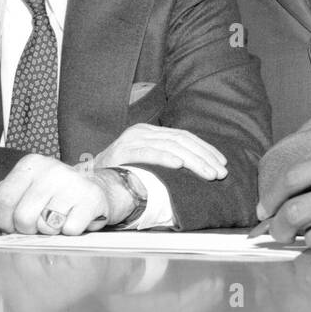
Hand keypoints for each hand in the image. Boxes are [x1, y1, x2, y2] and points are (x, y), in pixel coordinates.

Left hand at [0, 155, 130, 234]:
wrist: (96, 190)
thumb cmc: (49, 194)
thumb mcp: (16, 191)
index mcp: (30, 164)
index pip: (2, 201)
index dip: (4, 221)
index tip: (14, 222)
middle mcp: (52, 169)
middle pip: (22, 218)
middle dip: (28, 229)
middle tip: (39, 221)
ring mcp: (73, 183)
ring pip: (45, 226)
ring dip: (49, 232)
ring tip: (57, 219)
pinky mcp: (92, 200)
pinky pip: (68, 231)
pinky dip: (69, 233)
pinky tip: (74, 220)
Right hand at [89, 123, 226, 179]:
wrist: (89, 180)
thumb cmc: (121, 174)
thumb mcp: (146, 162)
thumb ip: (166, 159)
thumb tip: (198, 168)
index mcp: (150, 131)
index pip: (184, 136)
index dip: (205, 149)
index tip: (221, 162)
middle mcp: (142, 131)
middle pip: (181, 141)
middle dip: (204, 157)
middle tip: (220, 173)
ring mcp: (132, 139)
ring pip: (170, 147)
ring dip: (193, 161)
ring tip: (208, 173)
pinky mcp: (122, 151)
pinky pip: (148, 153)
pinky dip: (166, 158)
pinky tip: (179, 165)